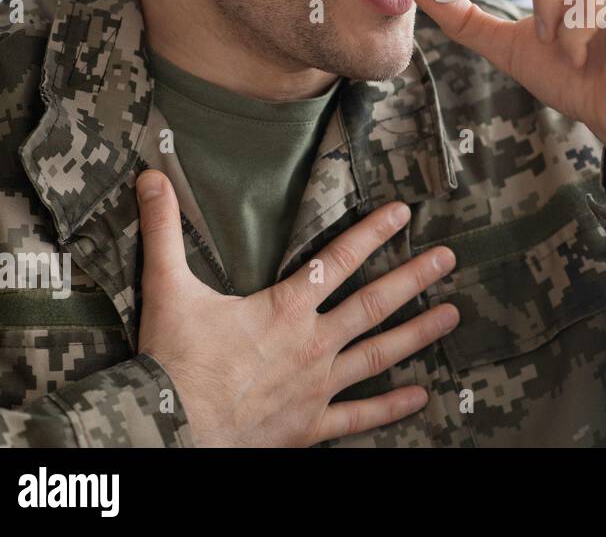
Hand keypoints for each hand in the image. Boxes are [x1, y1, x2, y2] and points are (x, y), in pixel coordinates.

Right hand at [134, 168, 458, 446]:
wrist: (168, 430)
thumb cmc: (171, 360)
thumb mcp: (167, 288)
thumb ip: (163, 230)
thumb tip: (152, 177)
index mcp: (285, 308)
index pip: (339, 259)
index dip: (373, 232)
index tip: (405, 212)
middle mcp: (312, 344)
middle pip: (374, 303)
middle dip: (414, 278)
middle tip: (448, 258)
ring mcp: (316, 386)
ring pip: (378, 354)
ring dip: (418, 333)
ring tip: (453, 315)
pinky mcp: (311, 425)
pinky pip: (359, 415)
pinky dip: (391, 407)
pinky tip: (420, 397)